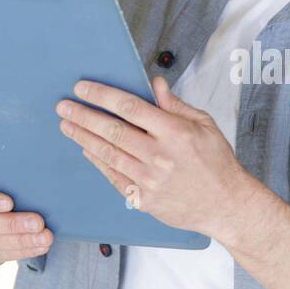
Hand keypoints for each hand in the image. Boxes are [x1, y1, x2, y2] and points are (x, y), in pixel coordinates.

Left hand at [55, 75, 254, 237]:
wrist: (225, 204)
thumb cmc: (217, 163)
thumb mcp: (204, 125)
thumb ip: (175, 105)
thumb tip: (155, 83)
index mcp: (175, 132)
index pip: (130, 107)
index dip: (102, 95)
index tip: (83, 88)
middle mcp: (160, 155)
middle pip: (112, 131)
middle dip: (84, 116)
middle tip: (64, 106)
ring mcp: (150, 180)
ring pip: (108, 154)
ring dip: (84, 137)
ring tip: (67, 125)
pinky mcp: (144, 199)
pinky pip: (114, 177)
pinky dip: (98, 162)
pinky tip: (87, 149)